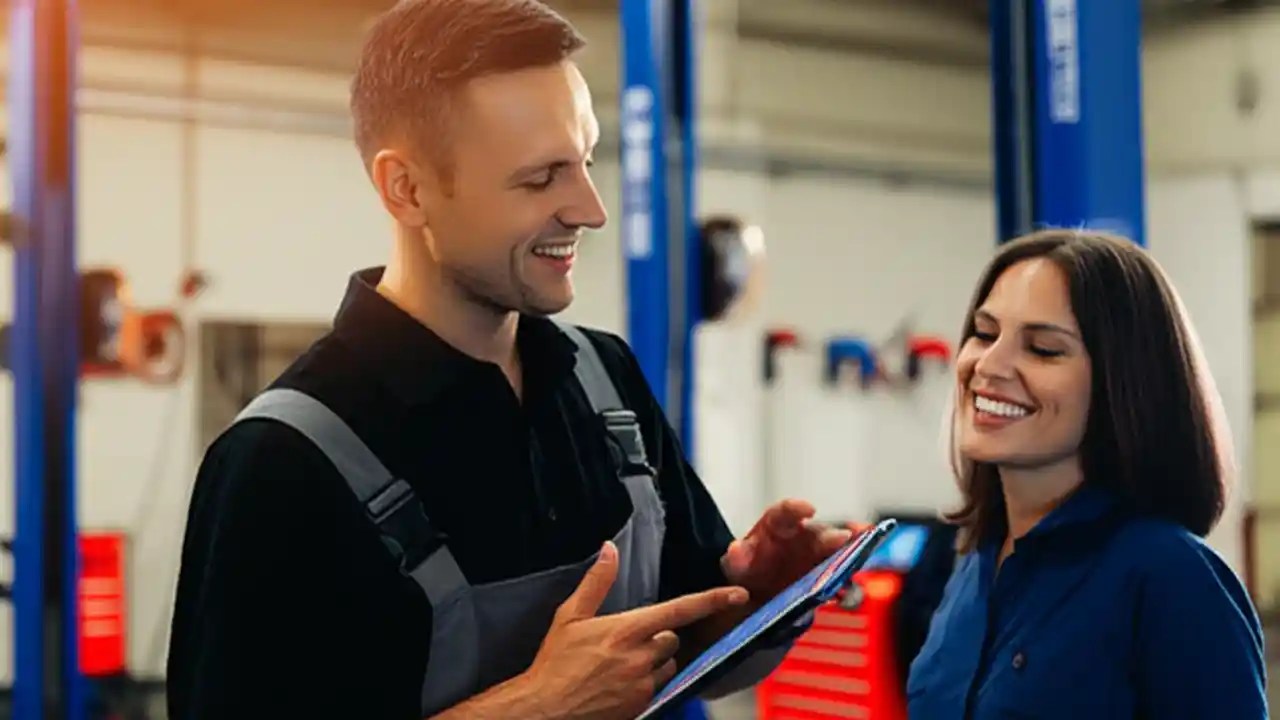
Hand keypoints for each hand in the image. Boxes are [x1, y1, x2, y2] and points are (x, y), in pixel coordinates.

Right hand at [523, 541, 749, 719]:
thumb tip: (609, 549)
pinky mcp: (642, 706)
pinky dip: (646, 683)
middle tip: (628, 641)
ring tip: (622, 664)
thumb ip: (596, 582)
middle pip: (673, 639)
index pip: (680, 610)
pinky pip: (658, 689)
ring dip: (654, 662)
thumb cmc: (554, 663)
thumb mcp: (570, 616)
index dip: (712, 600)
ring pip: (667, 665)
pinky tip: (619, 683)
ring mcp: (643, 685)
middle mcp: (641, 657)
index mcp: (627, 630)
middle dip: (658, 637)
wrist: (545, 710)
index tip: (738, 594)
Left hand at [720, 499, 853, 602]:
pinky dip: (847, 575)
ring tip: (860, 551)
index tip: (808, 510)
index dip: (798, 508)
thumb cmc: (748, 570)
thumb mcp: (737, 564)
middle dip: (830, 535)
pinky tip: (853, 580)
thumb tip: (736, 551)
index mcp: (776, 526)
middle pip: (817, 532)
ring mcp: (815, 555)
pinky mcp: (825, 573)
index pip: (786, 511)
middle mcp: (800, 536)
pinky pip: (839, 571)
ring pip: (834, 550)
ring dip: (848, 550)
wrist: (757, 596)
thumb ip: (737, 558)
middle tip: (843, 538)